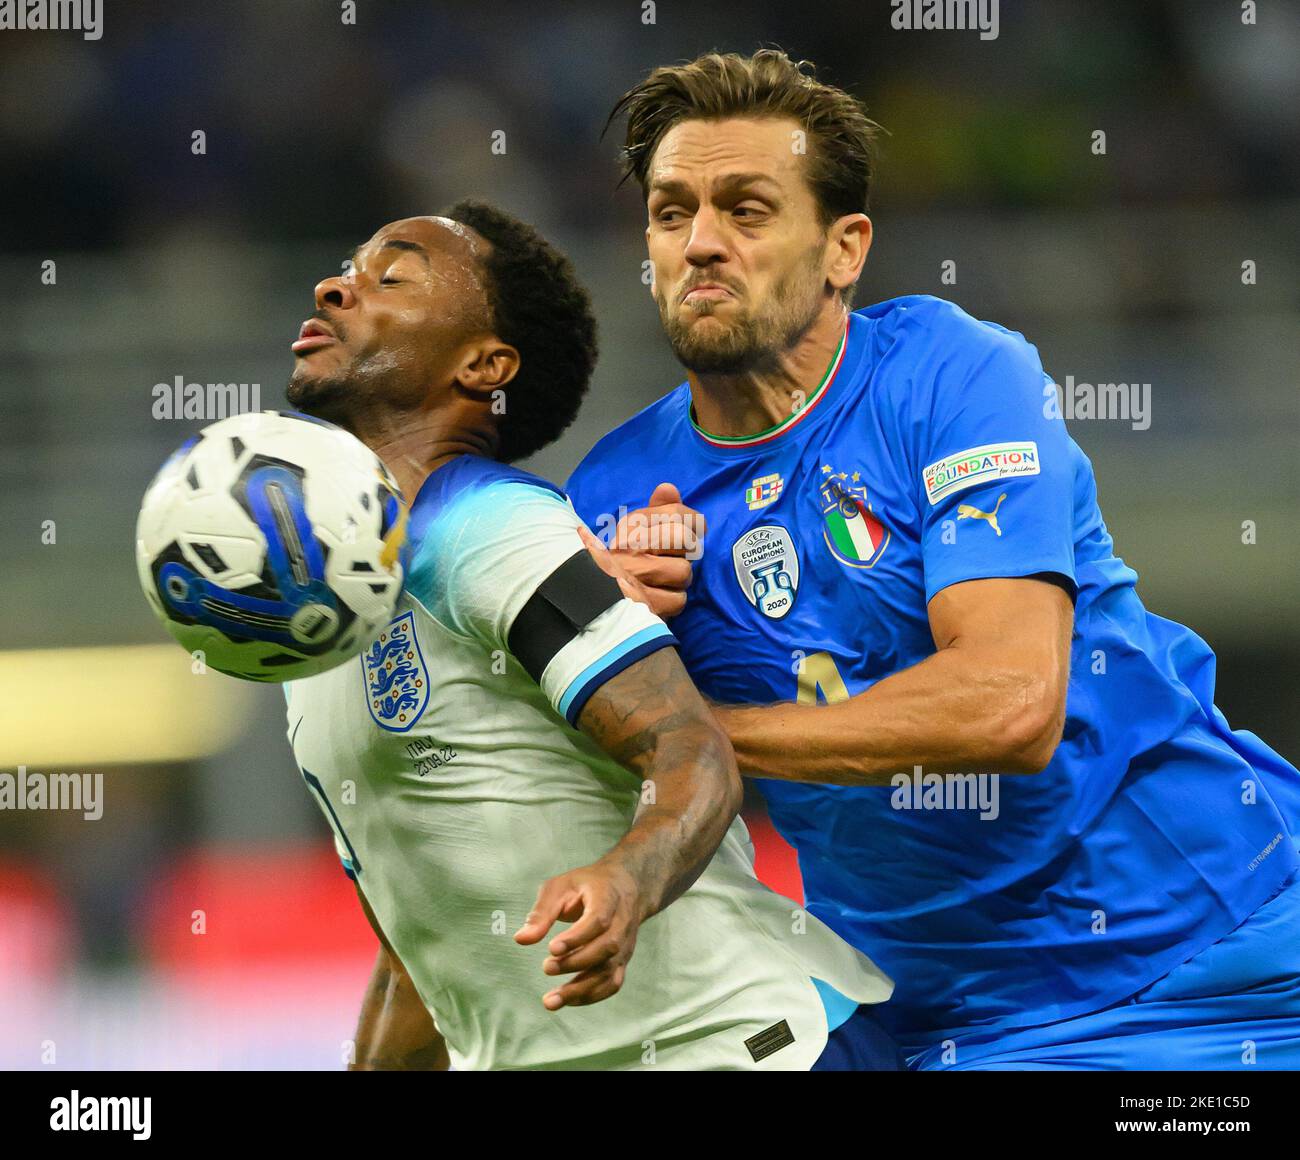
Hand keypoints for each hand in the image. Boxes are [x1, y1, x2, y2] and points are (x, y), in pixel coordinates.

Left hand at [514, 858, 645, 1009]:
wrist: (625, 887)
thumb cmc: (586, 885)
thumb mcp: (561, 887)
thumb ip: (541, 912)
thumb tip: (520, 939)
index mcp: (608, 898)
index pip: (598, 920)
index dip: (577, 937)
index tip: (552, 948)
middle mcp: (621, 923)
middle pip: (606, 948)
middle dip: (575, 963)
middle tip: (546, 968)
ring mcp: (625, 945)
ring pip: (609, 971)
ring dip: (580, 989)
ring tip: (550, 1000)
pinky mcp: (622, 961)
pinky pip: (612, 984)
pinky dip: (591, 996)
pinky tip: (567, 1000)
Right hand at [580, 482, 705, 618]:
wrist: (590, 595)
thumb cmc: (619, 561)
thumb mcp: (632, 531)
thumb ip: (656, 509)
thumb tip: (668, 488)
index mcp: (630, 527)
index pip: (675, 513)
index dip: (694, 520)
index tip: (698, 528)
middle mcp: (631, 548)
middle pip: (683, 538)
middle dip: (688, 549)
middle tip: (679, 555)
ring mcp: (636, 577)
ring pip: (683, 571)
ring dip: (678, 579)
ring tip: (663, 580)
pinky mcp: (643, 604)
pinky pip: (678, 599)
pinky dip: (673, 600)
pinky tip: (660, 596)